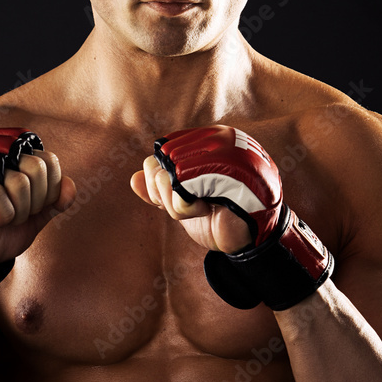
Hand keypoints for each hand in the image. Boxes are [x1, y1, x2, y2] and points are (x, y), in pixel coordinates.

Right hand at [0, 128, 74, 327]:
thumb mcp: (30, 221)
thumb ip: (52, 202)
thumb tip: (71, 186)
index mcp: (10, 158)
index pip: (47, 160)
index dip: (48, 191)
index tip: (31, 209)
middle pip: (37, 167)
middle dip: (33, 203)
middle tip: (14, 216)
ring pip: (21, 182)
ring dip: (15, 213)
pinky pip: (1, 198)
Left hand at [130, 125, 332, 310]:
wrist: (247, 239)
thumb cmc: (218, 217)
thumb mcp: (181, 202)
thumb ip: (159, 190)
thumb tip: (133, 179)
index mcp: (207, 142)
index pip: (163, 150)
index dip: (159, 178)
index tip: (177, 196)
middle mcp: (215, 141)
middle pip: (160, 161)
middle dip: (164, 192)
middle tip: (189, 204)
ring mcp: (221, 156)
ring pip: (167, 176)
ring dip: (175, 204)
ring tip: (200, 208)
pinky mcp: (225, 176)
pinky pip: (180, 190)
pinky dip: (184, 208)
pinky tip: (204, 210)